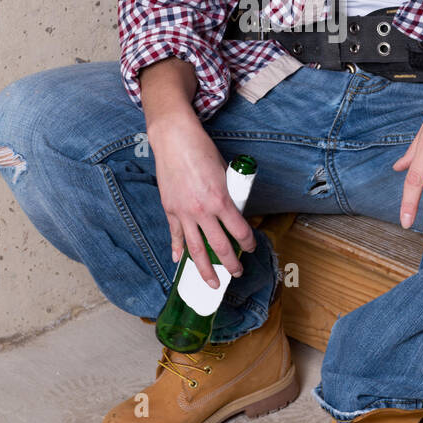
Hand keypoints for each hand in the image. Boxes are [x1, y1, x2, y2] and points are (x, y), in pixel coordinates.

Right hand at [148, 115, 256, 288]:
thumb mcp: (225, 173)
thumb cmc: (202, 151)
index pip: (240, 231)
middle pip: (219, 246)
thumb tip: (233, 209)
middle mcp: (202, 211)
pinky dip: (177, 250)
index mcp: (221, 200)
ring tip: (212, 283)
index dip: (248, 243)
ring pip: (195, 249)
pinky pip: (175, 235)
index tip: (251, 248)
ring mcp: (184, 212)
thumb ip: (229, 194)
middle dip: (230, 264)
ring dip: (205, 269)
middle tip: (237, 273)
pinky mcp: (170, 209)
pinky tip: (179, 261)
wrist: (175, 140)